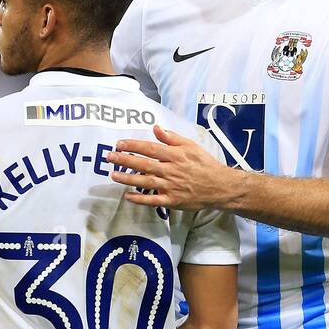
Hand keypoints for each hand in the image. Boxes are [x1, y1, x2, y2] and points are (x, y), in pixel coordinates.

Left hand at [106, 124, 235, 210]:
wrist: (219, 186)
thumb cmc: (204, 164)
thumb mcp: (191, 146)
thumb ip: (172, 138)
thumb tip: (156, 128)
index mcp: (175, 155)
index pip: (150, 148)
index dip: (133, 145)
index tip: (119, 144)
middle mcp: (170, 170)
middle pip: (143, 164)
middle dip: (125, 160)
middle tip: (109, 157)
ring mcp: (170, 186)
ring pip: (145, 181)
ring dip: (128, 179)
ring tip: (113, 175)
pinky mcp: (172, 201)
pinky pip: (153, 200)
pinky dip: (140, 199)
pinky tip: (128, 196)